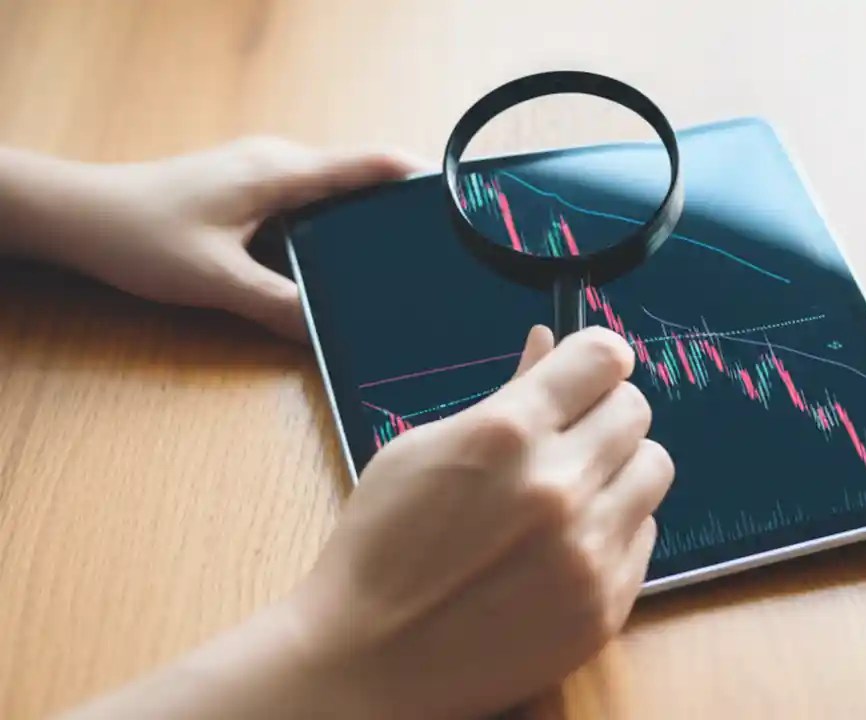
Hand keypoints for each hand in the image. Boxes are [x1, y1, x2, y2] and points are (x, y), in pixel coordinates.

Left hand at [0, 137, 419, 339]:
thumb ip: (280, 308)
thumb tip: (333, 334)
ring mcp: (261, 175)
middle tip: (434, 251)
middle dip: (397, 210)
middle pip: (358, 179)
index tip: (459, 203)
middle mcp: (278, 164)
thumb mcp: (218, 282)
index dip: (418, 179)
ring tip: (394, 264)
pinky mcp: (246, 192)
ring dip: (360, 223)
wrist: (78, 216)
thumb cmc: (141, 236)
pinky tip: (334, 267)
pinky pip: (305, 206)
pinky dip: (328, 231)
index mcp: (282, 173)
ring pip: (331, 196)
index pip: (370, 165)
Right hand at [288, 326, 673, 718]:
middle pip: (636, 409)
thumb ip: (504, 395)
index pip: (604, 357)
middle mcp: (559, 486)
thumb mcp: (422, 450)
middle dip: (605, 411)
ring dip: (621, 468)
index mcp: (507, 433)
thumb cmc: (381, 546)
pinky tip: (569, 543)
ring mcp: (588, 550)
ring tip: (577, 489)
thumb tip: (550, 345)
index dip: (597, 359)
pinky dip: (616, 528)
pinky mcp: (605, 604)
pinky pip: (645, 534)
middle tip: (573, 435)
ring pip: (654, 468)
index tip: (588, 373)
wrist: (368, 661)